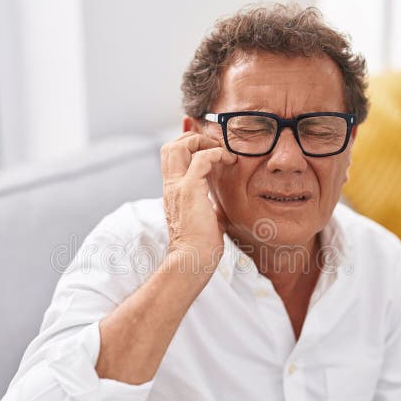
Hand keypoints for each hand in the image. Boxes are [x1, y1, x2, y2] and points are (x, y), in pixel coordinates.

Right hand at [160, 131, 236, 274]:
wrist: (193, 261)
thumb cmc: (201, 247)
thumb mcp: (204, 218)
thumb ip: (207, 206)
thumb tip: (219, 207)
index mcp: (173, 191)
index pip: (171, 156)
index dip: (188, 146)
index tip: (211, 150)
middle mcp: (171, 186)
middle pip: (170, 146)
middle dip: (193, 139)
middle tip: (215, 148)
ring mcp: (178, 187)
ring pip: (180, 145)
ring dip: (203, 142)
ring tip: (221, 152)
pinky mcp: (190, 190)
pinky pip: (201, 158)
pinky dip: (216, 153)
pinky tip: (229, 161)